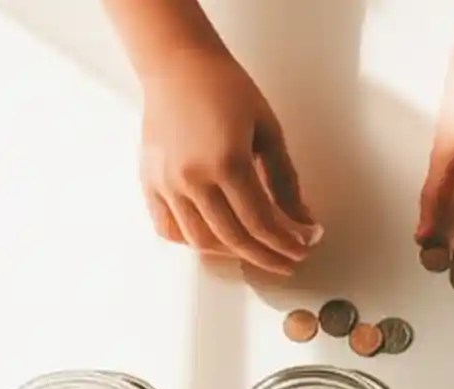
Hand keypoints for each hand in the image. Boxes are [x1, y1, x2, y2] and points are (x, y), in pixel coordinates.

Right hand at [140, 49, 318, 273]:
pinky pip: (169, 228)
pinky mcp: (150, 182)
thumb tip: (302, 221)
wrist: (177, 64)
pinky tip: (216, 237)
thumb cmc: (226, 89)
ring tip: (255, 249)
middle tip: (288, 259)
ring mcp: (166, 183)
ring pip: (201, 241)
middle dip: (267, 256)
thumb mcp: (268, 131)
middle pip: (234, 238)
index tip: (304, 248)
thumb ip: (285, 181)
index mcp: (227, 162)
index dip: (286, 242)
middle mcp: (192, 178)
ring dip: (233, 253)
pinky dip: (194, 240)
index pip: (261, 222)